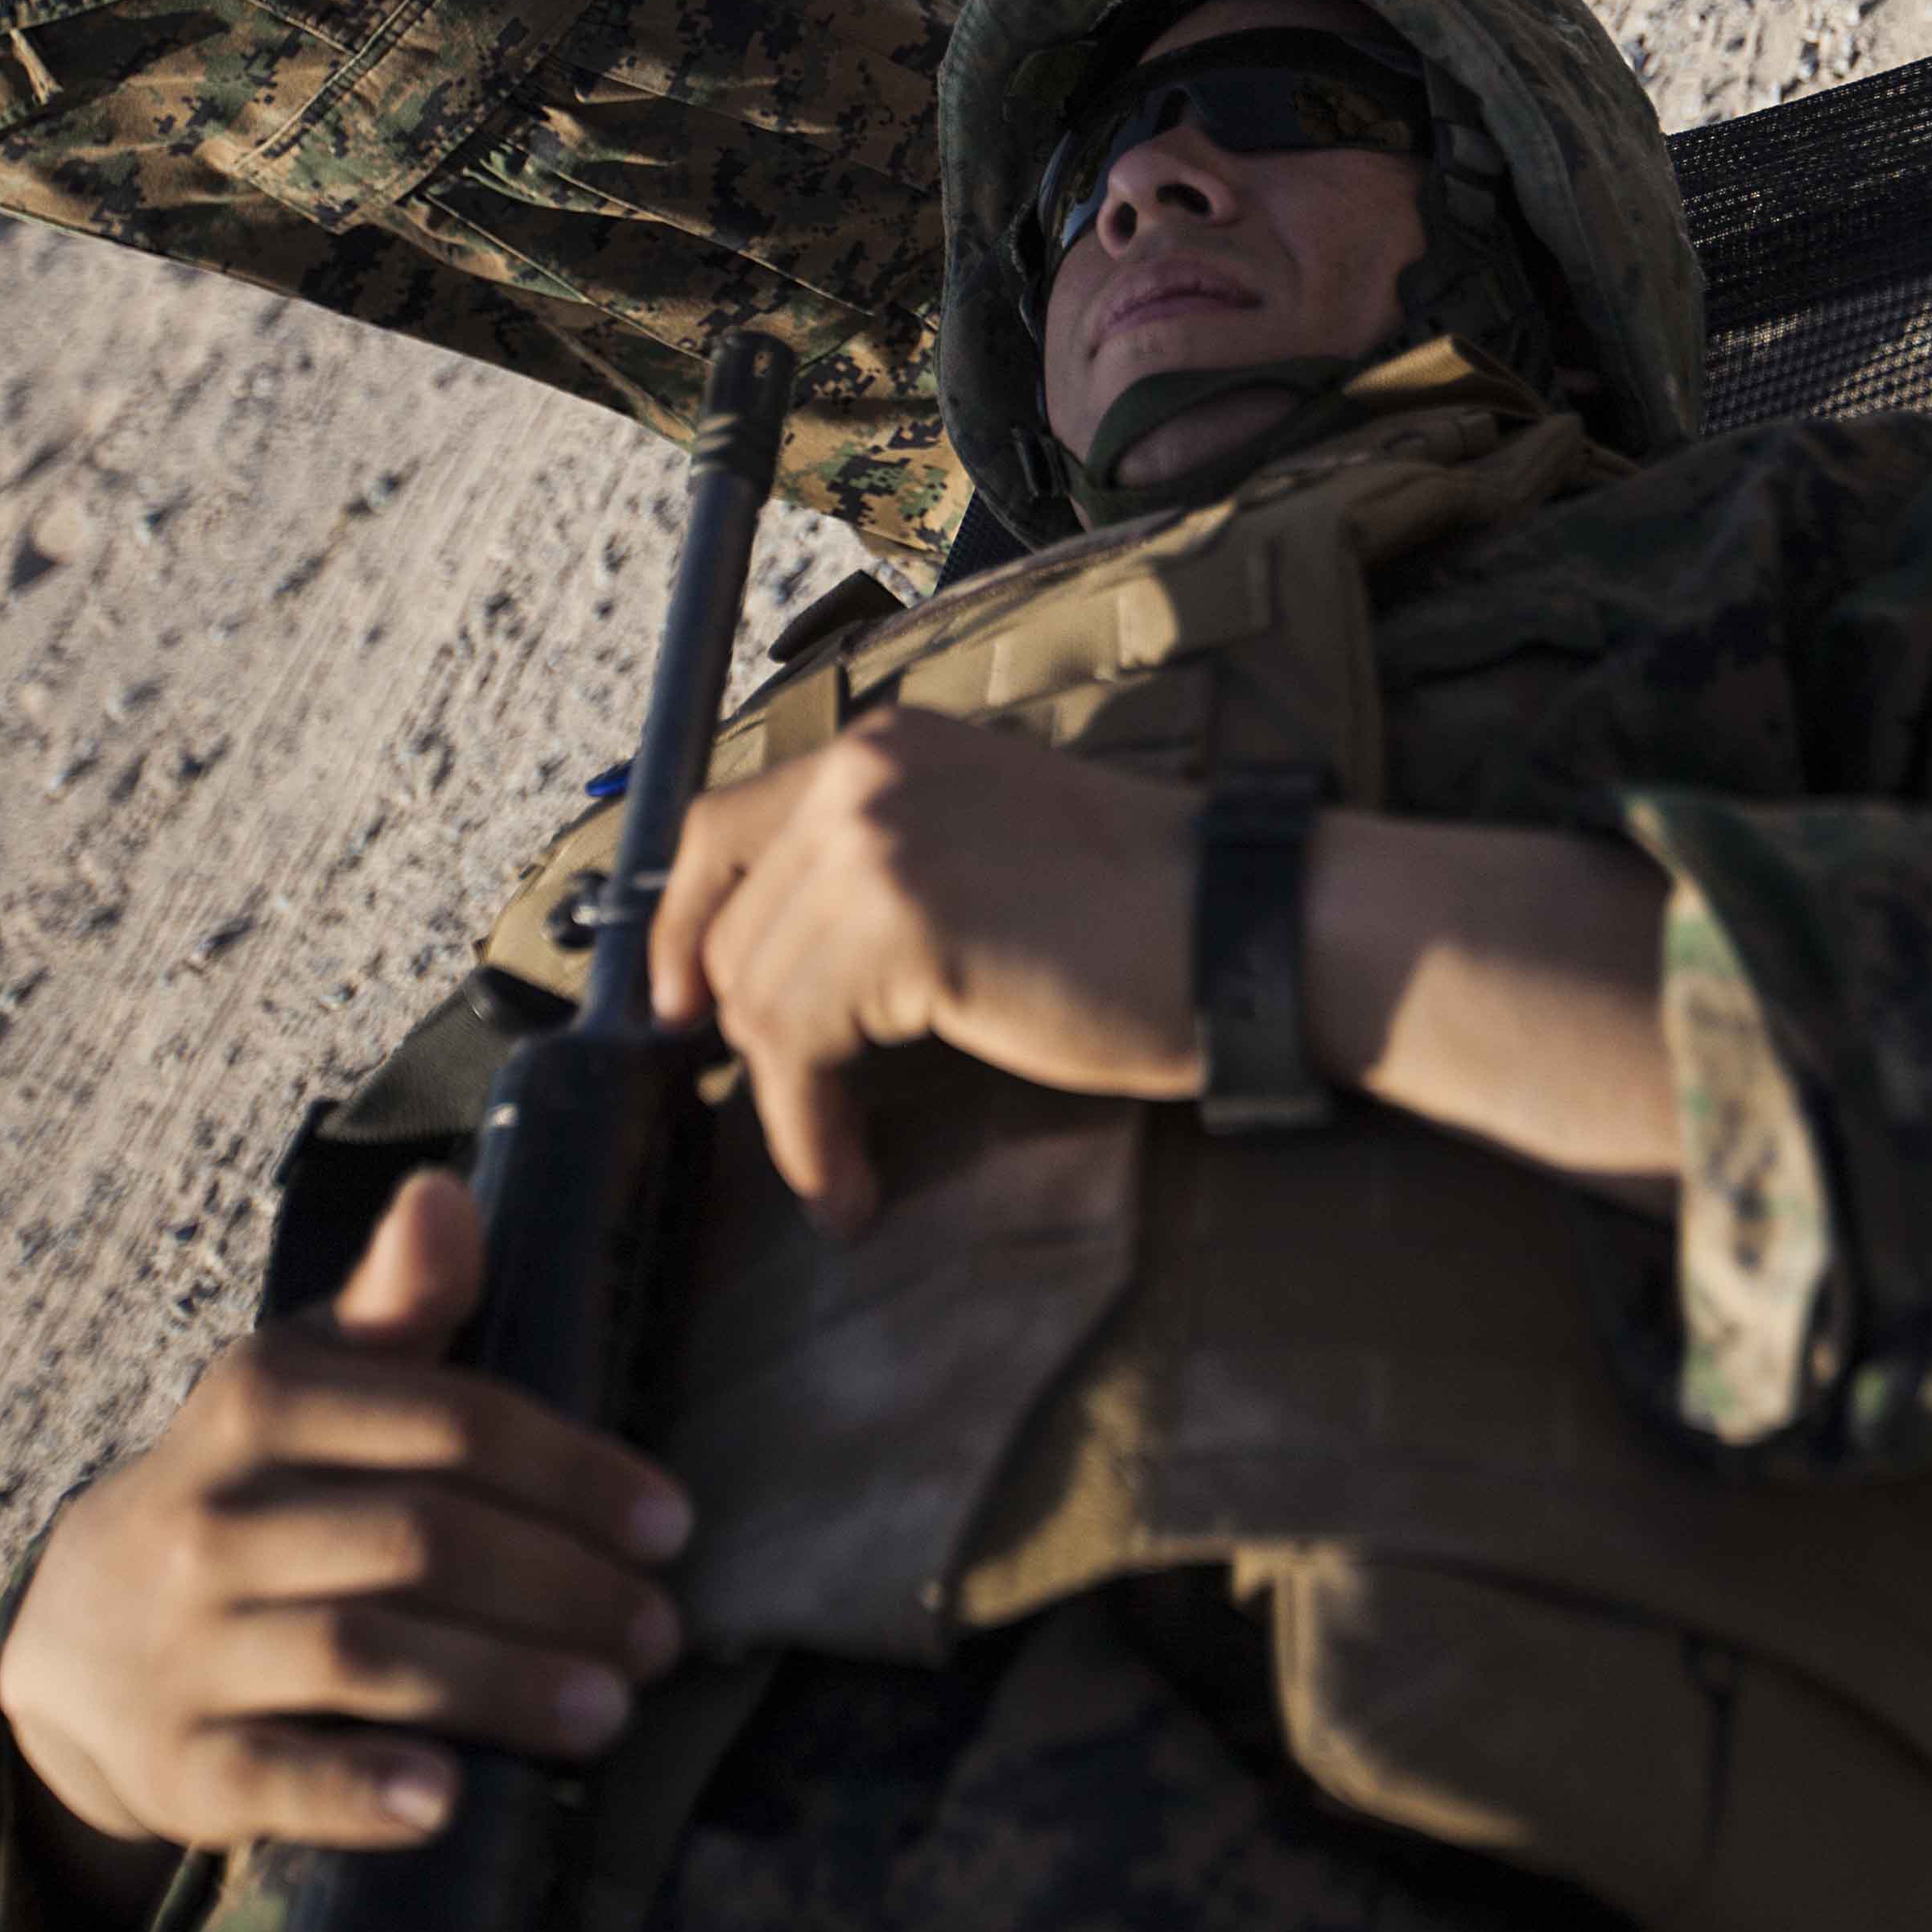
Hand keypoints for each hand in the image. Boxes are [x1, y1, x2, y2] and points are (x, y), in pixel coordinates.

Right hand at [0, 1174, 691, 1871]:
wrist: (79, 1628)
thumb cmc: (253, 1482)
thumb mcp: (309, 1377)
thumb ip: (396, 1299)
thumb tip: (445, 1195)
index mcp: (264, 1402)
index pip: (450, 1426)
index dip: (573, 1475)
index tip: (671, 1525)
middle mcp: (216, 1518)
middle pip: (423, 1545)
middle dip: (561, 1589)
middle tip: (661, 1633)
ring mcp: (188, 1645)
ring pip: (364, 1658)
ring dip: (500, 1686)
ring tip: (608, 1712)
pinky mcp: (176, 1764)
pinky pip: (274, 1778)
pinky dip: (361, 1791)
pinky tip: (451, 1803)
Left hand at [650, 717, 1199, 1228]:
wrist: (1250, 924)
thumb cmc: (1145, 908)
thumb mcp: (985, 847)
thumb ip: (884, 868)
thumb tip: (774, 960)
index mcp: (887, 747)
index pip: (718, 830)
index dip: (680, 929)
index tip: (682, 1009)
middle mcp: (864, 775)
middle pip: (730, 928)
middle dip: (750, 1035)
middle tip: (802, 1113)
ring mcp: (878, 843)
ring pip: (757, 1000)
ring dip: (790, 1106)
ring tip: (840, 1169)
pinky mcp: (902, 927)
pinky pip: (799, 1055)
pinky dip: (810, 1137)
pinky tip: (851, 1184)